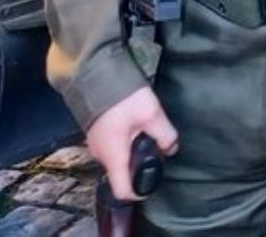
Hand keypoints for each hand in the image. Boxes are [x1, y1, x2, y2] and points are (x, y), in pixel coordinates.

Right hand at [86, 87, 179, 201]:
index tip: (152, 181)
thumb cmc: (121, 96)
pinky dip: (125, 141)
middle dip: (140, 165)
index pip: (122, 191)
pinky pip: (112, 146)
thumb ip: (165, 135)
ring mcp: (96, 144)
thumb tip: (170, 148)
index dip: (139, 192)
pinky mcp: (96, 133)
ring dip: (133, 150)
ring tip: (146, 130)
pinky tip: (134, 123)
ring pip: (118, 158)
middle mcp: (101, 154)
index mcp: (114, 156)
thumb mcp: (151, 114)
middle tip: (155, 146)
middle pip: (122, 173)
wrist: (94, 74)